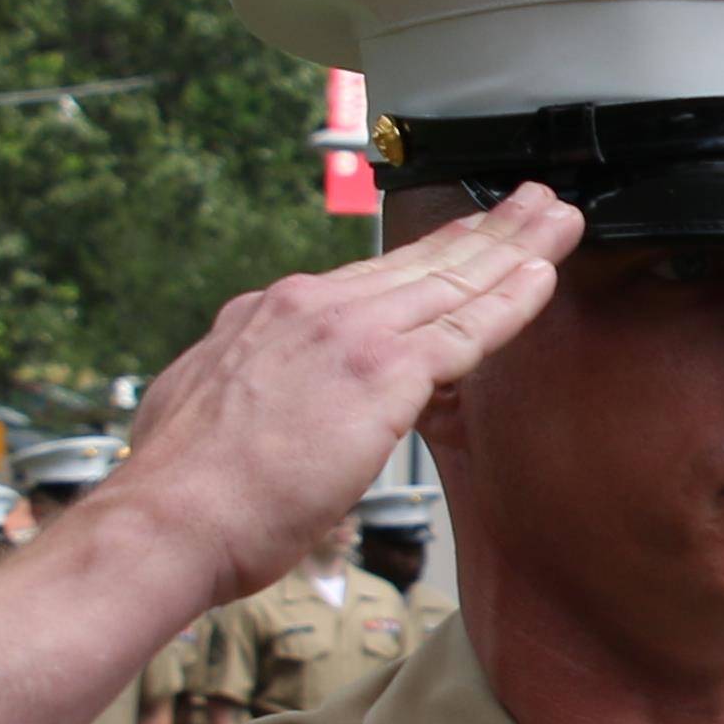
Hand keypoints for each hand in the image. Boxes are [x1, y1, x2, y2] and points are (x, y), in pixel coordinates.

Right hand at [107, 189, 578, 614]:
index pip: (368, 279)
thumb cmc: (182, 491)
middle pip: (419, 264)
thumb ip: (250, 390)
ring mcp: (348, 333)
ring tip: (558, 220)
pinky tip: (543, 275)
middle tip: (532, 204)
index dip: (425, 257)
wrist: (165, 519)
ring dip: (515, 247)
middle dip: (485, 232)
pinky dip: (511, 299)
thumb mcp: (204, 410)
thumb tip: (261, 401)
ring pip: (453, 282)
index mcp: (268, 316)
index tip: (461, 239)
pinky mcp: (381, 371)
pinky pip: (467, 330)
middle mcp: (310, 307)